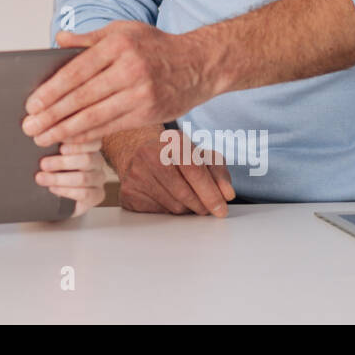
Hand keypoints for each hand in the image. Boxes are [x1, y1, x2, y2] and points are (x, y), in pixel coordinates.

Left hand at [22, 21, 216, 145]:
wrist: (199, 64)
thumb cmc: (156, 46)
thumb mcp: (123, 30)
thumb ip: (89, 38)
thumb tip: (58, 40)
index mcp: (118, 45)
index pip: (76, 71)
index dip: (51, 91)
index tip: (32, 104)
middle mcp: (129, 69)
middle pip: (82, 97)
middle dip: (52, 115)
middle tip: (29, 128)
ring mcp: (141, 94)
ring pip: (95, 116)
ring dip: (65, 131)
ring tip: (43, 138)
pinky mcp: (149, 113)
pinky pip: (111, 126)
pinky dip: (89, 136)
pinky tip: (71, 141)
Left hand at [36, 140, 105, 217]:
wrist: (57, 195)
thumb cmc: (53, 168)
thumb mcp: (52, 154)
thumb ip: (52, 146)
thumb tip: (40, 140)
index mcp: (89, 145)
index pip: (89, 141)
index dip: (74, 142)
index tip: (57, 145)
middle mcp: (97, 160)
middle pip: (86, 159)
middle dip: (61, 162)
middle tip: (42, 164)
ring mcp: (99, 178)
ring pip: (83, 178)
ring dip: (59, 178)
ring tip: (41, 178)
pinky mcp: (97, 195)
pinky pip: (84, 194)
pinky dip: (65, 191)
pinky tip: (52, 188)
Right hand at [112, 127, 234, 216]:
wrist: (137, 154)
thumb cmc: (175, 157)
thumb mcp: (201, 157)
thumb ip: (219, 173)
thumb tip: (227, 194)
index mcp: (172, 141)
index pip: (194, 171)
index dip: (211, 193)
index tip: (221, 210)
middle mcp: (149, 154)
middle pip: (184, 193)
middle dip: (201, 205)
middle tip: (206, 207)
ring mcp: (136, 174)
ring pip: (173, 206)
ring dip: (186, 209)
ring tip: (185, 199)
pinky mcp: (128, 193)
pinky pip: (158, 213)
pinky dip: (168, 211)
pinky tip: (167, 199)